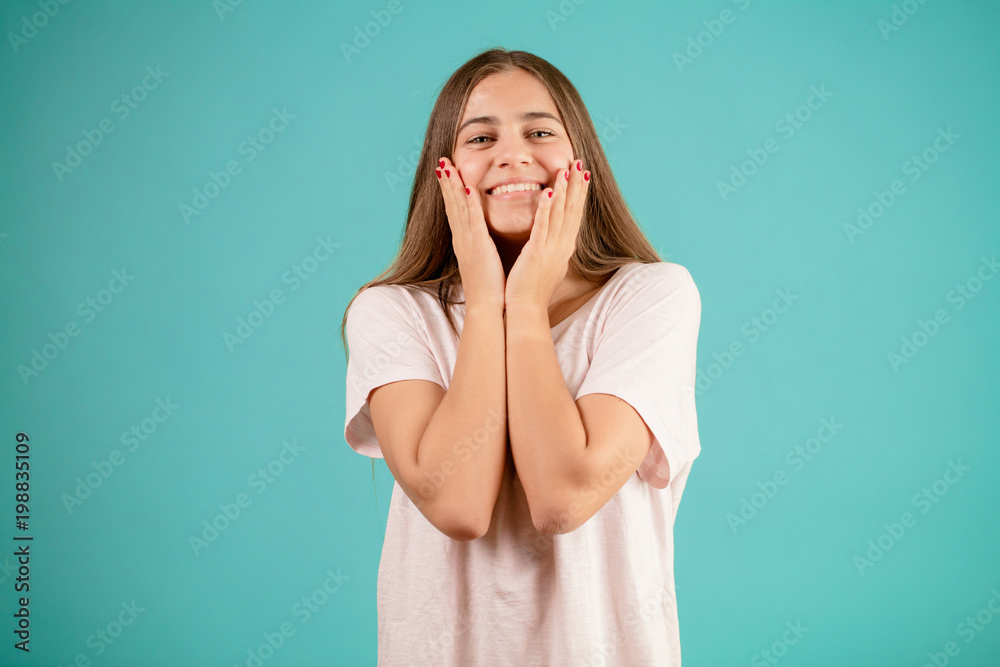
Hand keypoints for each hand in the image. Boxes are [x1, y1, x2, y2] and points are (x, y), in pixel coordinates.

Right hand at [436, 157, 505, 311]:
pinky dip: (470, 202)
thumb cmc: (491, 289)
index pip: (456, 211)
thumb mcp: (485, 263)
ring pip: (459, 207)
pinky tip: (467, 186)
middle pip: (452, 204)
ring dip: (452, 185)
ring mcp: (468, 241)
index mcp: (465, 242)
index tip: (447, 173)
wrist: (487, 308)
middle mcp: (463, 239)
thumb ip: (483, 249)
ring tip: (447, 165)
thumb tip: (485, 243)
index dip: (451, 191)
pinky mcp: (478, 246)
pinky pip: (473, 219)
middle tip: (442, 161)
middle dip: (446, 181)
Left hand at [504, 158, 590, 308]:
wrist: (525, 311)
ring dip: (565, 190)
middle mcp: (562, 246)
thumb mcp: (546, 264)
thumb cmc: (531, 289)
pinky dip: (547, 208)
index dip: (579, 193)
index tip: (583, 174)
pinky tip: (548, 191)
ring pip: (561, 214)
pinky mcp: (536, 254)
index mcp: (563, 248)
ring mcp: (551, 250)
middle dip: (576, 185)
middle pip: (573, 210)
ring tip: (567, 168)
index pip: (574, 215)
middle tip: (580, 162)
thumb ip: (551, 248)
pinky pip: (543, 226)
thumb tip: (556, 241)